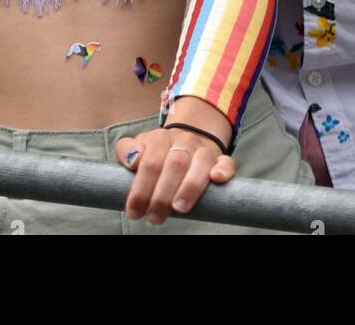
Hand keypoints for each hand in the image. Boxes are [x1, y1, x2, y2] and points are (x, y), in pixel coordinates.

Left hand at [115, 125, 235, 224]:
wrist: (188, 137)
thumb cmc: (159, 152)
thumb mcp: (140, 147)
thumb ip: (127, 151)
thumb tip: (132, 160)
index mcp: (160, 138)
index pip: (150, 162)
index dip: (141, 189)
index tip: (135, 211)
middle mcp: (184, 141)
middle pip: (175, 164)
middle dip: (163, 194)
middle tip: (155, 217)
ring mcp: (204, 149)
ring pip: (200, 163)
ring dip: (190, 186)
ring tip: (178, 208)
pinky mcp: (220, 159)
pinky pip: (227, 161)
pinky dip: (224, 170)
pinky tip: (216, 179)